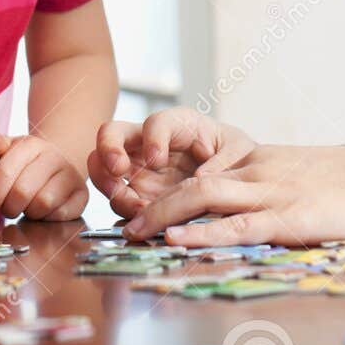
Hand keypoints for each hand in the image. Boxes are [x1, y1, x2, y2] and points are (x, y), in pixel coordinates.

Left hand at [0, 131, 88, 219]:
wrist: (55, 168)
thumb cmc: (23, 165)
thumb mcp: (4, 153)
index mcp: (32, 144)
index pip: (5, 172)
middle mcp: (54, 156)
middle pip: (22, 192)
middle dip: (9, 207)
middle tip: (8, 208)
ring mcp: (71, 174)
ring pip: (43, 204)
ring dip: (29, 213)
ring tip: (27, 207)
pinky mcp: (82, 193)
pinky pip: (60, 215)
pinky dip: (47, 218)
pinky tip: (44, 211)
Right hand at [87, 107, 256, 221]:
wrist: (239, 181)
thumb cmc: (236, 156)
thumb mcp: (239, 151)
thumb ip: (225, 160)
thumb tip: (200, 180)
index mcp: (177, 125)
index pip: (155, 122)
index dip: (151, 137)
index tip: (157, 158)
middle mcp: (149, 144)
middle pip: (110, 134)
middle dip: (108, 150)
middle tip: (119, 170)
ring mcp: (140, 172)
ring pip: (104, 169)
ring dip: (110, 185)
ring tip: (135, 205)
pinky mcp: (138, 197)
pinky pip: (119, 202)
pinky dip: (124, 212)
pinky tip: (142, 222)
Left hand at [122, 143, 344, 246]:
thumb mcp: (304, 177)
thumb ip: (275, 188)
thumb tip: (251, 210)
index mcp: (260, 164)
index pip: (199, 171)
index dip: (164, 187)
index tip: (138, 204)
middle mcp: (257, 175)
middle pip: (189, 182)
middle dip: (151, 201)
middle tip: (123, 221)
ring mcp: (272, 195)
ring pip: (203, 198)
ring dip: (162, 215)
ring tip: (133, 233)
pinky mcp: (289, 220)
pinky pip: (238, 226)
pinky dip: (203, 234)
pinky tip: (176, 242)